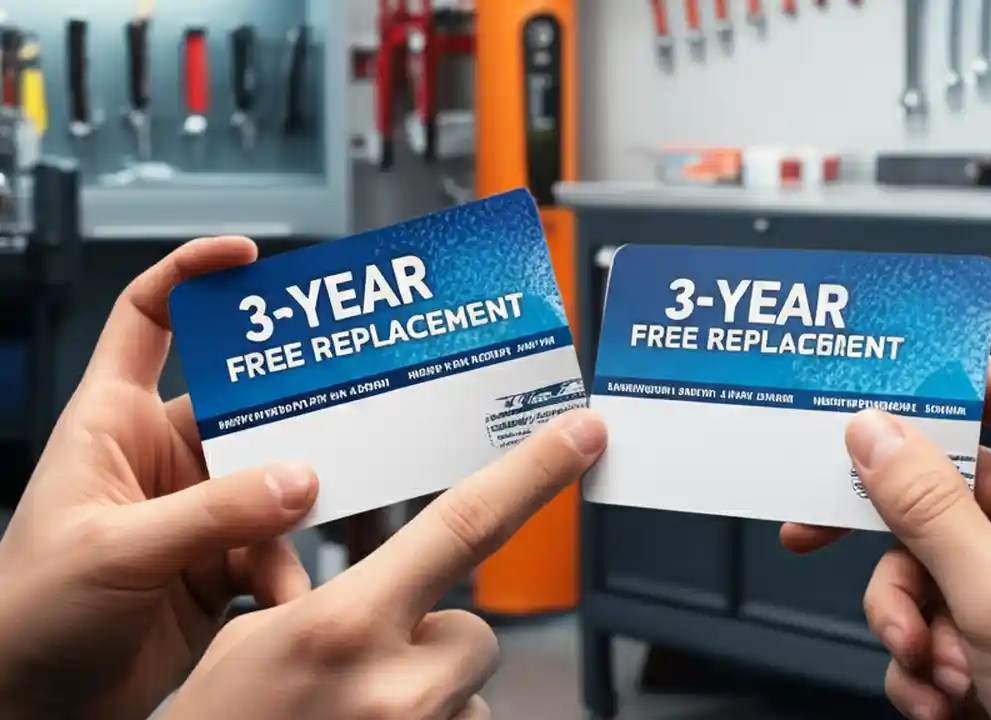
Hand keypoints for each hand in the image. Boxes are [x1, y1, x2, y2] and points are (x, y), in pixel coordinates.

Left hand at [0, 238, 320, 718]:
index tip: (248, 258)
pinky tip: (291, 598)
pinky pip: (275, 548)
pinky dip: (291, 571)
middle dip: (291, 418)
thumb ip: (213, 513)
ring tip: (311, 541)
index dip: (191, 275)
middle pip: (242, 408)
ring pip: (272, 484)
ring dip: (295, 513)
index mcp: (110, 423)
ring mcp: (194, 511)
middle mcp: (159, 458)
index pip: (146, 319)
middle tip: (346, 417)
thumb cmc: (27, 615)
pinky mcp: (218, 563)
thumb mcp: (117, 551)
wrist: (32, 708)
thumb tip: (298, 481)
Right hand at [165, 407, 606, 718]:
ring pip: (467, 693)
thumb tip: (394, 586)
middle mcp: (398, 687)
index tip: (582, 436)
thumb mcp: (256, 639)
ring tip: (356, 717)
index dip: (533, 473)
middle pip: (473, 633)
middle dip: (436, 641)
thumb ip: (333, 599)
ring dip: (429, 696)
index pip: (464, 525)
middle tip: (368, 671)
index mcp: (345, 626)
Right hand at [781, 358, 990, 719]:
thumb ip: (927, 508)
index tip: (855, 406)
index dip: (926, 389)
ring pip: (925, 562)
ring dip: (909, 621)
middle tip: (816, 534)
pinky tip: (944, 695)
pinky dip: (925, 660)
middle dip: (895, 549)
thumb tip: (874, 433)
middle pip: (938, 488)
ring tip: (932, 667)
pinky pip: (937, 615)